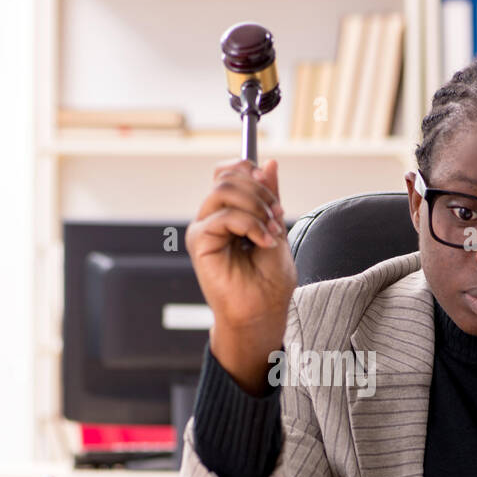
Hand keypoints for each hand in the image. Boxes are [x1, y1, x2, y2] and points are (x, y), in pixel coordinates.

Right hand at [186, 158, 295, 392]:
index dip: (248, 168)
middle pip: (227, 177)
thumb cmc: (269, 281)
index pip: (228, 172)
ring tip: (270, 231)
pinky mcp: (199, 241)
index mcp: (230, 213)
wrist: (262, 313)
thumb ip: (269, 197)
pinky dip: (249, 224)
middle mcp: (213, 218)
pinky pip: (223, 215)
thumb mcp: (276, 227)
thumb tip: (269, 164)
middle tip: (277, 215)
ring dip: (256, 207)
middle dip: (260, 191)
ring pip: (225, 190)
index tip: (269, 182)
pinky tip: (262, 241)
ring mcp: (204, 228)